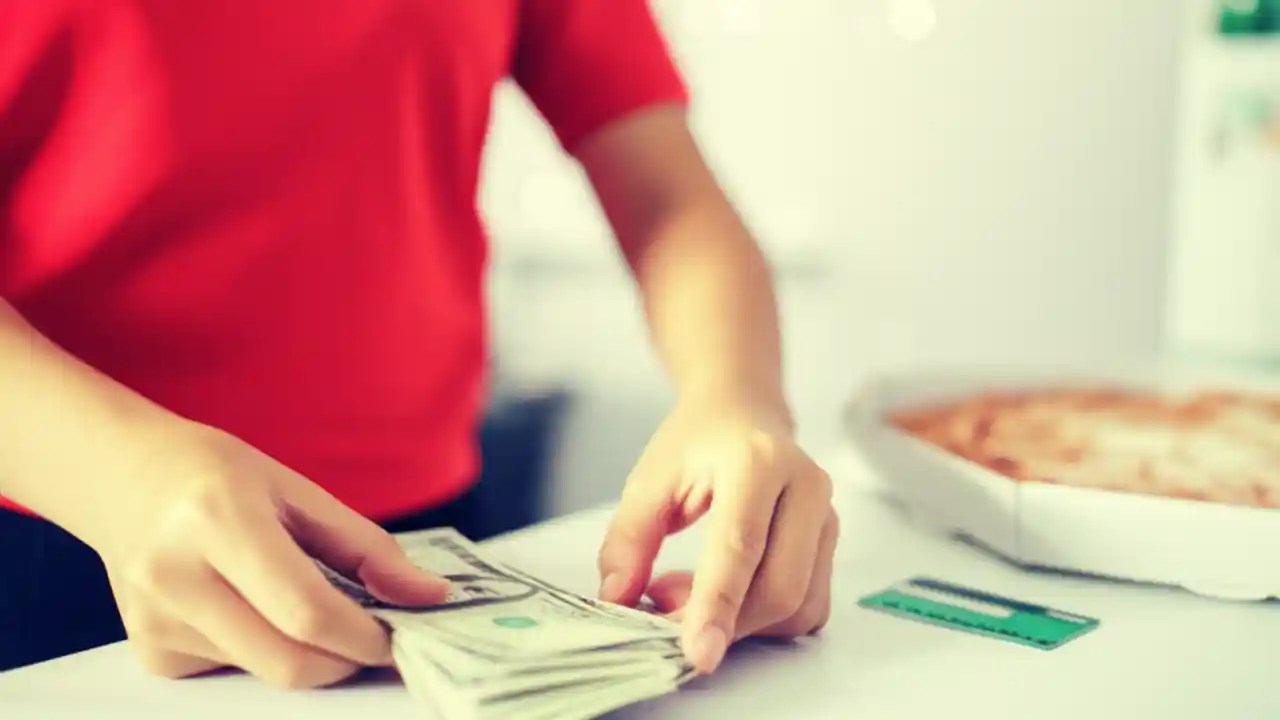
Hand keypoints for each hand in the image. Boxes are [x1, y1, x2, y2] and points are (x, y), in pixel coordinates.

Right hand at [92, 421, 449, 687]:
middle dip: (345, 659)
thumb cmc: (217, 477)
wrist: (121, 478)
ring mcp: (156, 621)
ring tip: (300, 601)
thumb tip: (428, 596)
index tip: (400, 635)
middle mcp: (176, 576)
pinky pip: (235, 672)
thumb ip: (366, 548)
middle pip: (287, 662)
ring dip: (305, 652)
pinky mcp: (150, 652)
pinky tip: (246, 605)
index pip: (306, 610)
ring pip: (265, 671)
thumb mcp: (298, 490)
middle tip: (371, 635)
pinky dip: (263, 649)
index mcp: (219, 520)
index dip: (364, 635)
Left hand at [597, 397, 837, 673]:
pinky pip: (807, 608)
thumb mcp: (648, 480)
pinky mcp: (831, 544)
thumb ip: (628, 540)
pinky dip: (762, 620)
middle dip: (725, 622)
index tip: (696, 654)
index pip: (740, 546)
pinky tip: (726, 591)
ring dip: (741, 623)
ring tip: (689, 589)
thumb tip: (618, 599)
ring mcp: (826, 516)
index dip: (716, 605)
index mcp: (757, 461)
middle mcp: (806, 487)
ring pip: (797, 606)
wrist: (744, 411)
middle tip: (664, 604)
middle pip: (779, 588)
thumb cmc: (696, 444)